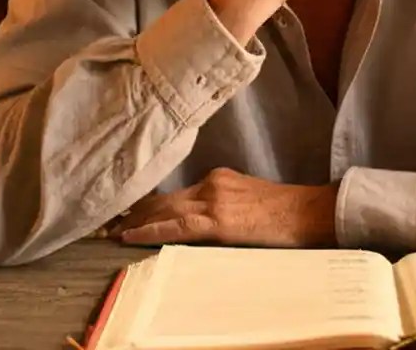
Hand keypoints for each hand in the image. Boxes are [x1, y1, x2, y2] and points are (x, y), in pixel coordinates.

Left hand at [115, 167, 339, 247]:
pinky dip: (150, 230)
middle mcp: (211, 184)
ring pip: (164, 209)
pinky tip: (130, 236)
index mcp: (219, 178)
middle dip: (134, 210)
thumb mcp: (250, 198)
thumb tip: (204, 218)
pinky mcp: (218, 221)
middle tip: (105, 220)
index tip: (128, 210)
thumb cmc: (286, 210)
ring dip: (134, 221)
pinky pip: (176, 226)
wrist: (309, 212)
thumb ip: (224, 201)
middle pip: (163, 198)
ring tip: (109, 231)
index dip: (149, 202)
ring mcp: (213, 201)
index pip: (175, 192)